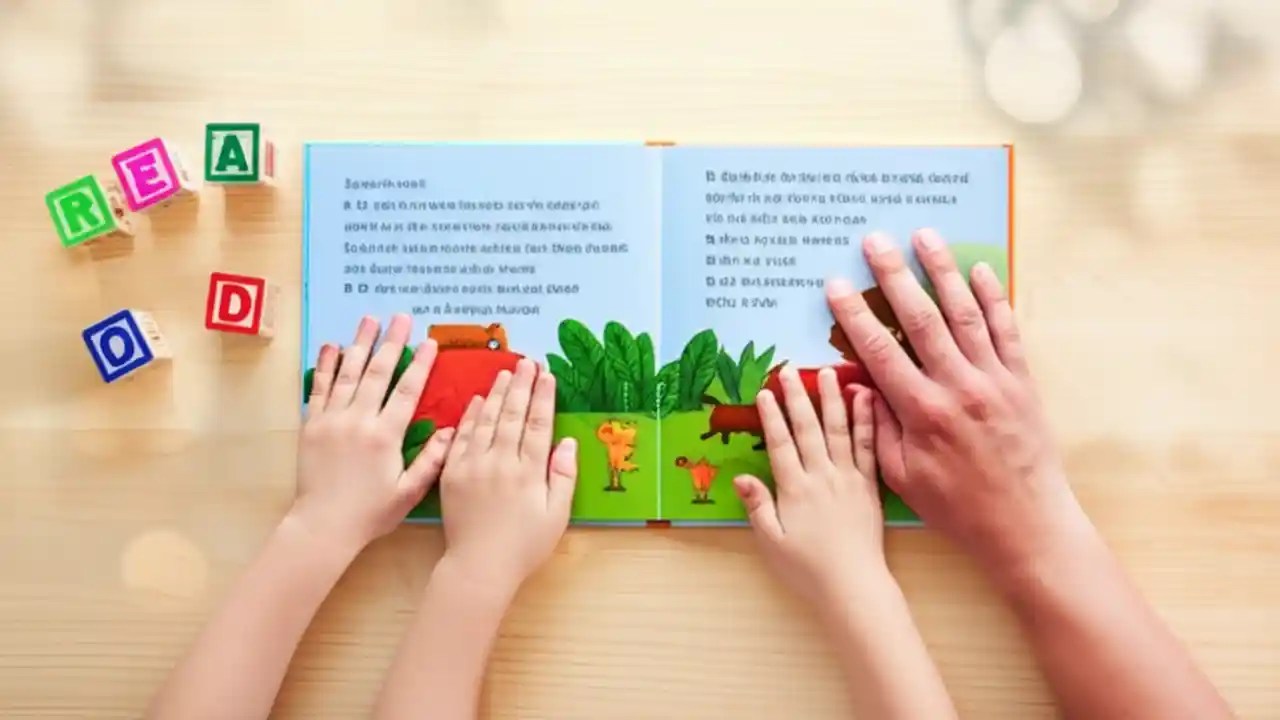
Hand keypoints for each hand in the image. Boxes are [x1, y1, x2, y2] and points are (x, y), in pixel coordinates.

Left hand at [292, 314, 453, 550]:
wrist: (323, 526)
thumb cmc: (371, 513)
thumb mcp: (409, 492)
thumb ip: (431, 460)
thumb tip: (453, 431)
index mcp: (386, 436)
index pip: (407, 391)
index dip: (420, 364)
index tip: (430, 343)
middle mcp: (359, 421)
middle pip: (377, 372)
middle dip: (391, 342)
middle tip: (401, 317)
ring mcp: (332, 420)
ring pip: (348, 373)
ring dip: (359, 344)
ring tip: (369, 320)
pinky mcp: (311, 425)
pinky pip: (319, 389)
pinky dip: (326, 366)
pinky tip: (332, 346)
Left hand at [437, 359, 577, 598]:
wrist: (478, 567)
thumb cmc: (523, 547)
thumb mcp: (556, 516)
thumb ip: (563, 477)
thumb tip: (566, 442)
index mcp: (528, 472)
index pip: (538, 424)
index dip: (544, 397)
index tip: (548, 375)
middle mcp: (500, 463)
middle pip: (513, 415)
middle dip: (523, 386)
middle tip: (528, 363)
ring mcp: (473, 466)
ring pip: (487, 420)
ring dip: (498, 394)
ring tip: (506, 372)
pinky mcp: (452, 473)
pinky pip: (461, 436)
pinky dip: (470, 415)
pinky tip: (478, 400)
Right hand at [734, 365, 885, 606]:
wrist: (854, 587)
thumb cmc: (808, 570)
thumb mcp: (772, 542)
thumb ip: (757, 506)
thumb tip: (739, 477)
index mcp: (795, 490)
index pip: (780, 444)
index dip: (771, 417)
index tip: (764, 392)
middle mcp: (822, 477)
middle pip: (808, 429)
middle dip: (797, 397)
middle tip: (789, 369)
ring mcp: (849, 479)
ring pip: (839, 430)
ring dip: (832, 399)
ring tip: (828, 371)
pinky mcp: (870, 486)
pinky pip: (868, 446)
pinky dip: (867, 420)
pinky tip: (866, 399)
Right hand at [827, 229, 1079, 570]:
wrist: (1026, 525)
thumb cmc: (958, 509)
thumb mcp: (903, 477)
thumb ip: (879, 426)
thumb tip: (861, 384)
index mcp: (922, 412)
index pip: (880, 351)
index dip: (854, 314)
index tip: (835, 286)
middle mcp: (959, 387)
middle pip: (921, 318)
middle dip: (893, 275)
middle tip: (875, 241)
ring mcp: (995, 381)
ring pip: (964, 313)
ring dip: (942, 272)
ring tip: (925, 236)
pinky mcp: (1022, 383)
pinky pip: (1006, 331)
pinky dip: (993, 298)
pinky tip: (979, 271)